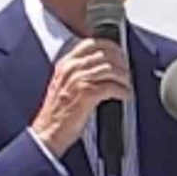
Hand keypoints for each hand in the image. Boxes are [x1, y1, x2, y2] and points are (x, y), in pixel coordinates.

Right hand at [29, 38, 130, 155]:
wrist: (49, 131)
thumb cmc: (58, 112)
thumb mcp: (64, 83)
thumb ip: (80, 71)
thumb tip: (105, 65)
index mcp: (65, 63)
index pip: (92, 43)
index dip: (111, 47)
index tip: (121, 54)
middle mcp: (72, 68)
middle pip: (105, 54)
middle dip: (121, 63)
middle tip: (127, 73)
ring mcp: (79, 80)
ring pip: (111, 69)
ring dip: (124, 78)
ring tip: (126, 86)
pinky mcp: (87, 94)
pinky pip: (113, 87)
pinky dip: (123, 91)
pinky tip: (125, 96)